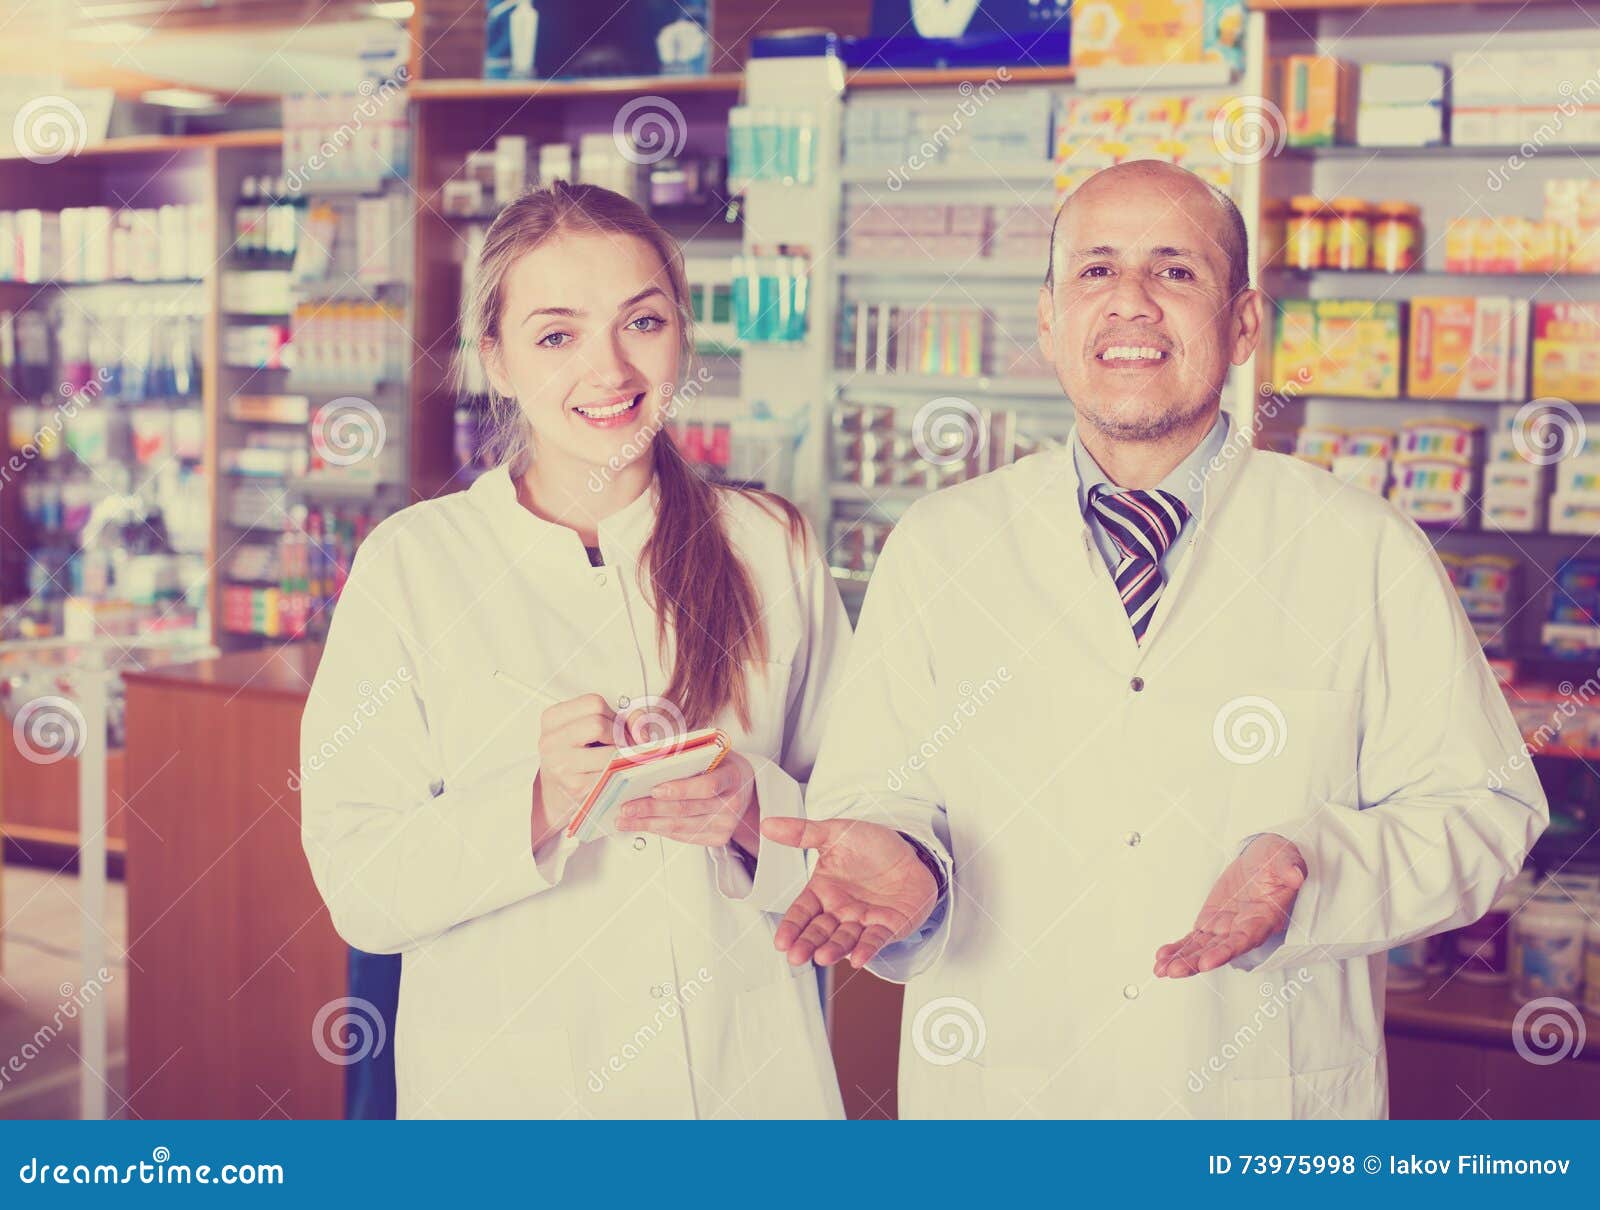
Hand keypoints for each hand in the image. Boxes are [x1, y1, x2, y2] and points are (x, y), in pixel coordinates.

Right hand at [530, 693, 618, 847]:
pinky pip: (612, 773)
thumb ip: (623, 720)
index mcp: (553, 718)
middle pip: (598, 724)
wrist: (559, 792)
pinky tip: (618, 773)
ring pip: (608, 751)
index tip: (614, 729)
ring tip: (620, 759)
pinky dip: (622, 771)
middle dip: (618, 734)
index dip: (612, 715)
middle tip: (621, 746)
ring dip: (623, 755)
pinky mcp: (576, 787)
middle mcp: (551, 741)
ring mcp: (561, 765)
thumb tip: (642, 732)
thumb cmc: (580, 755)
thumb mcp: (592, 729)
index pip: (594, 703)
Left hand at [615, 751, 758, 849]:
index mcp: (732, 777)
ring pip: (680, 826)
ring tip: (625, 819)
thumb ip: (688, 752)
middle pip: (686, 809)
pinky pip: (684, 837)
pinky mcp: (718, 838)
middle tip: (627, 807)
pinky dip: (660, 831)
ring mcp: (725, 824)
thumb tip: (651, 753)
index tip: (655, 789)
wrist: (746, 787)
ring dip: (648, 824)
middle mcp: (731, 804)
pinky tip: (642, 825)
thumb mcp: (713, 750)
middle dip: (651, 809)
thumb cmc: (723, 766)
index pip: (707, 786)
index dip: (680, 789)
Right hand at [761, 817, 939, 968]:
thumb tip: (767, 825)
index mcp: (823, 891)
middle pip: (820, 931)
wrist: (909, 848)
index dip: (791, 927)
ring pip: (845, 938)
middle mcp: (840, 910)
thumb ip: (802, 833)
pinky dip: (867, 949)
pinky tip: (857, 958)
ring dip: (834, 949)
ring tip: (823, 957)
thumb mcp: (835, 833)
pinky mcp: (890, 926)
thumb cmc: (870, 845)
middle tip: (795, 956)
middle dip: (808, 944)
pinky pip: (876, 939)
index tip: (780, 942)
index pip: (802, 912)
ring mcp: (864, 920)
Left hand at [1153, 833, 1306, 977]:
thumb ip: (1288, 869)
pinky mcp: (1212, 923)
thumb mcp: (1285, 858)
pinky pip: (1193, 940)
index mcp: (1265, 917)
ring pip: (1202, 949)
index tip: (1208, 961)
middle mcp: (1245, 929)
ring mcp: (1226, 928)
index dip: (1226, 951)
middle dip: (1196, 962)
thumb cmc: (1278, 861)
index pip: (1245, 939)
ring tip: (1161, 970)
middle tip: (1174, 971)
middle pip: (1219, 950)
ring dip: (1182, 960)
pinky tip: (1161, 958)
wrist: (1264, 860)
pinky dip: (1178, 949)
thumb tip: (1295, 875)